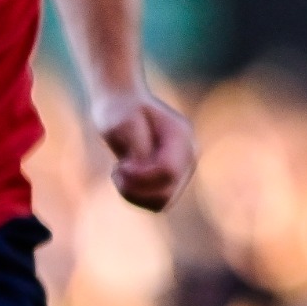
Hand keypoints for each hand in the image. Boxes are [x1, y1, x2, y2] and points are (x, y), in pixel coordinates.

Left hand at [92, 90, 196, 211]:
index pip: (168, 171)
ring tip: (120, 175)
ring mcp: (183, 166)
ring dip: (135, 195)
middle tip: (117, 171)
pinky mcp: (173, 177)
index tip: (119, 165)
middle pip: (167, 192)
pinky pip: (157, 202)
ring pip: (162, 202)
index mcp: (181, 135)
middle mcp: (189, 153)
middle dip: (135, 189)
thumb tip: (145, 171)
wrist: (123, 103)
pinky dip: (136, 197)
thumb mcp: (122, 124)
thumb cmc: (119, 110)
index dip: (139, 176)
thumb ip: (138, 149)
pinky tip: (125, 179)